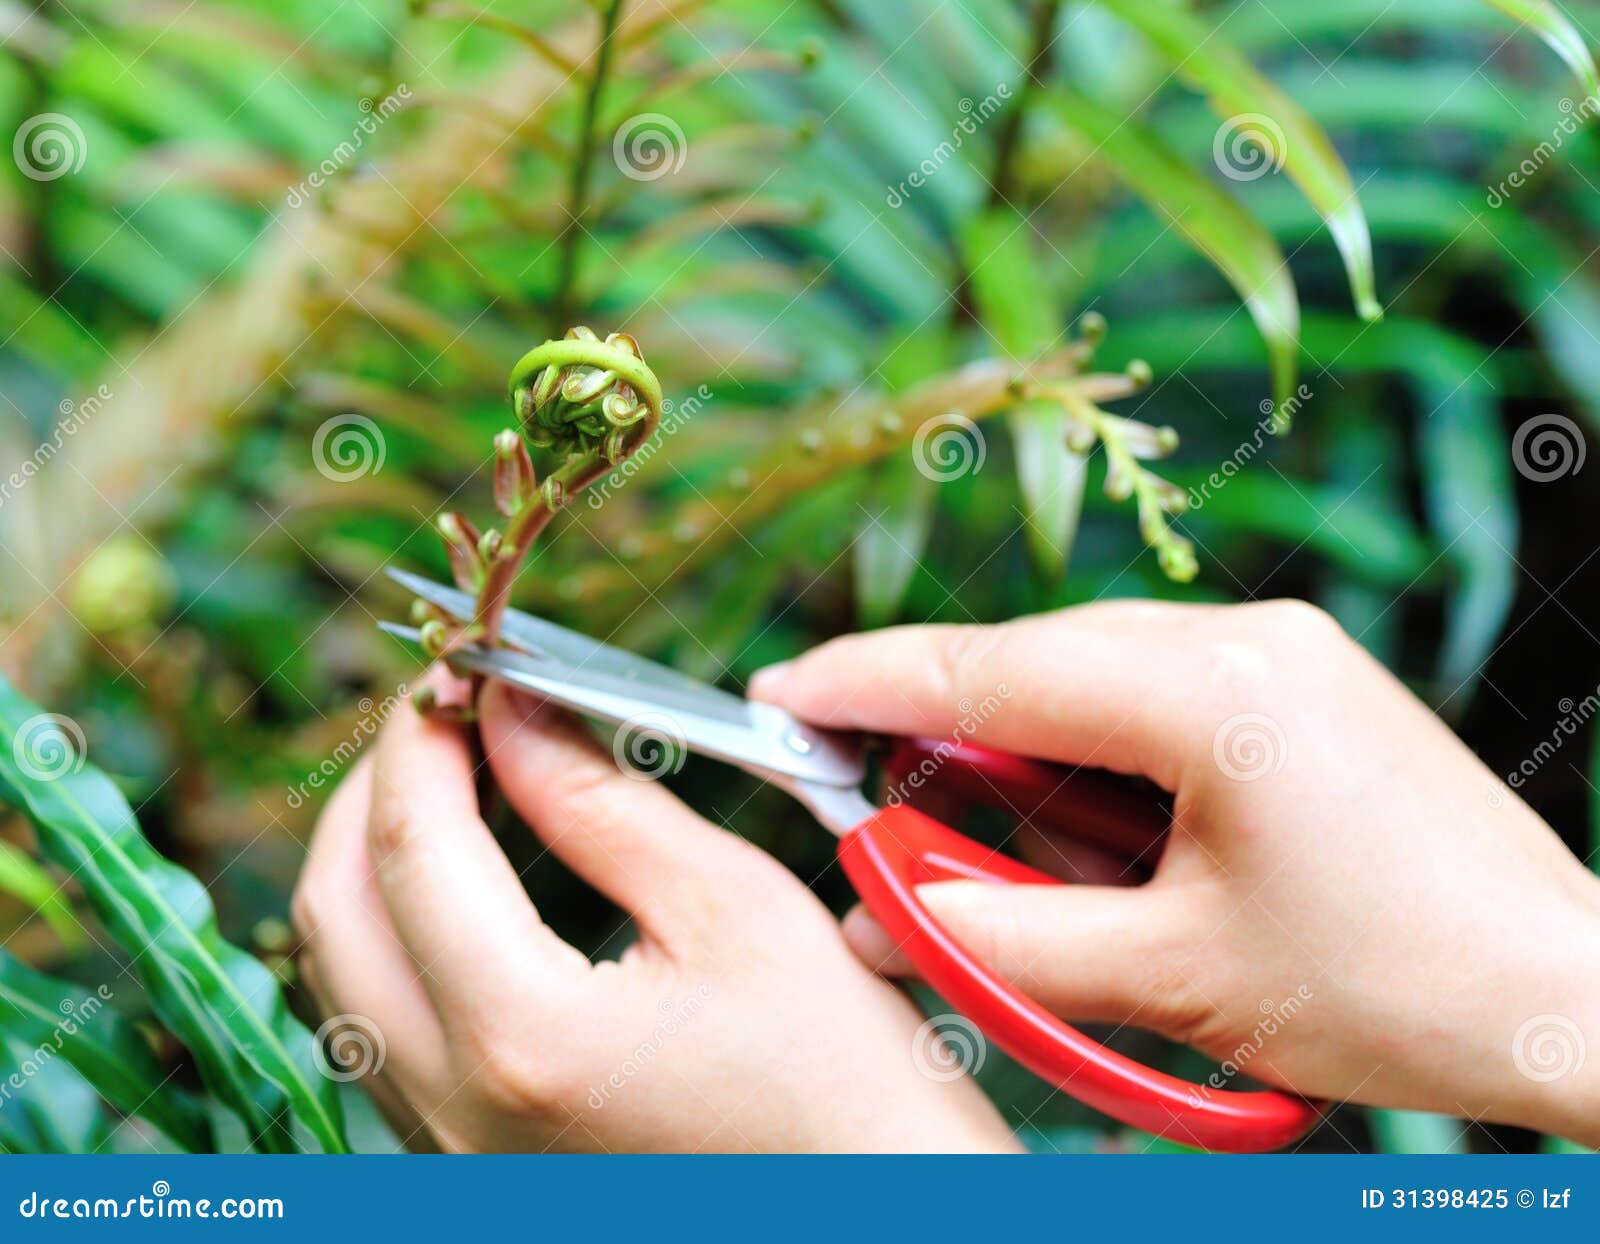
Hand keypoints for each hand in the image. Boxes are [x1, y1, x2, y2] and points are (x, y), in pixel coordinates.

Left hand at [292, 672, 1017, 1152]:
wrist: (882, 1219)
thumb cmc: (845, 1081)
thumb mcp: (735, 911)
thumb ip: (602, 802)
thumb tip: (518, 709)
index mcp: (520, 1037)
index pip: (413, 844)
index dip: (425, 734)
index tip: (462, 663)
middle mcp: (456, 1111)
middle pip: (337, 912)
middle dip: (380, 790)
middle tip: (453, 715)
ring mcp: (456, 1153)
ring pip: (348, 977)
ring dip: (386, 862)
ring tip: (464, 783)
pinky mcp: (479, 1165)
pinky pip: (390, 1035)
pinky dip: (410, 937)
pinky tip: (478, 886)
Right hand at [751, 599, 1599, 1143]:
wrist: (1566, 997)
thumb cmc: (1395, 992)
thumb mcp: (1174, 976)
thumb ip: (1004, 935)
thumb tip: (884, 908)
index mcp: (1214, 693)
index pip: (990, 673)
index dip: (867, 682)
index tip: (778, 693)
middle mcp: (1249, 641)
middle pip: (1033, 668)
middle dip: (938, 736)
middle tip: (864, 808)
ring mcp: (1284, 655)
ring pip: (1090, 683)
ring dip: (1020, 760)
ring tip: (982, 851)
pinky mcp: (1303, 691)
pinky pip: (1154, 702)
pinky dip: (1092, 764)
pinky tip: (1078, 835)